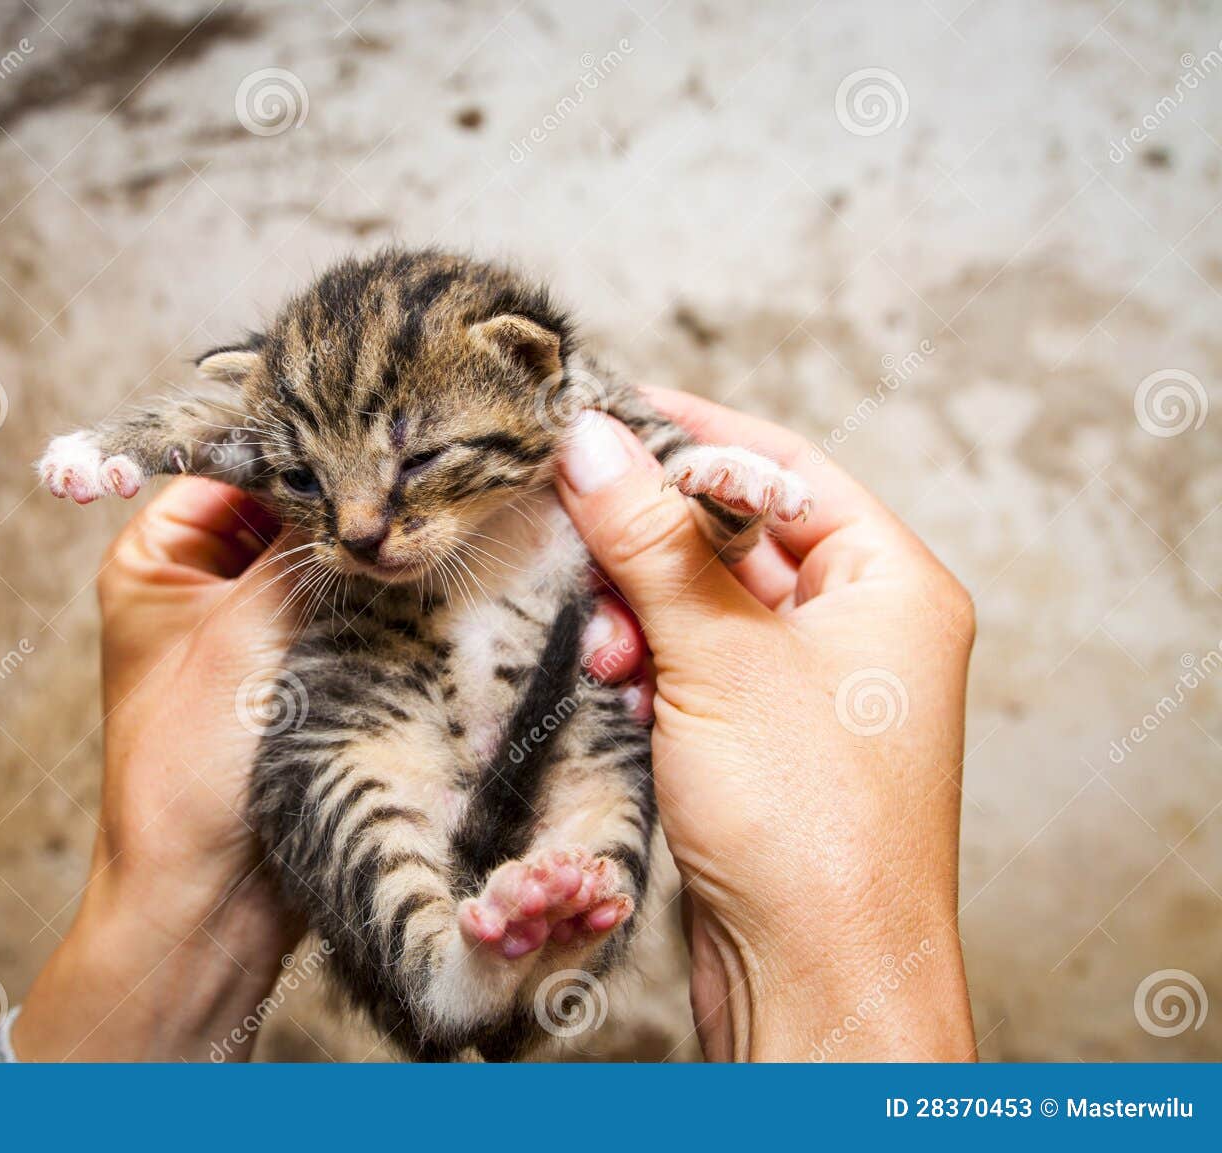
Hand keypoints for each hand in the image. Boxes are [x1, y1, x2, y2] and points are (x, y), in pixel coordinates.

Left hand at [14, 478, 646, 1060]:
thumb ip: (303, 550)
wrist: (207, 900)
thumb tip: (369, 476)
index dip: (300, 444)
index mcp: (156, 559)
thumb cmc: (188, 769)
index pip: (234, 465)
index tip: (371, 418)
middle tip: (420, 464)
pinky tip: (432, 574)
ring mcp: (254, 629)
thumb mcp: (243, 635)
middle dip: (345, 500)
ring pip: (323, 563)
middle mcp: (202, 585)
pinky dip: (383, 599)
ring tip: (436, 511)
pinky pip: (348, 614)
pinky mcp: (301, 672)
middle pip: (285, 512)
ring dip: (370, 551)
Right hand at [556, 390, 977, 1061]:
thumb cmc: (811, 826)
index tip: (604, 410)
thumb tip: (591, 441)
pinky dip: (645, 666)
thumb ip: (652, 543)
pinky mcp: (758, 741)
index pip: (781, 466)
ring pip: (699, 604)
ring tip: (602, 643)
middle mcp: (857, 628)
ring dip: (637, 611)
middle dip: (647, 541)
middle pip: (732, 533)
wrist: (818, 983)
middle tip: (572, 531)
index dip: (692, 433)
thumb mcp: (722, 659)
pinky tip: (615, 685)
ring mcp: (806, 688)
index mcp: (890, 584)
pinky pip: (689, 667)